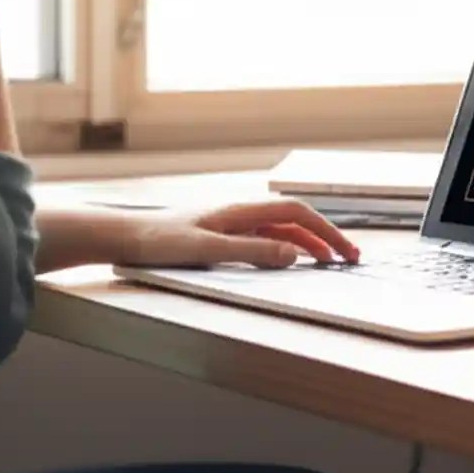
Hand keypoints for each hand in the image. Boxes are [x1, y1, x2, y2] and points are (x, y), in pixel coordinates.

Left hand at [120, 200, 361, 269]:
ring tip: (328, 262)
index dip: (326, 230)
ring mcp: (232, 222)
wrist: (123, 236)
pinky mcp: (222, 234)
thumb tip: (294, 253)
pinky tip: (290, 259)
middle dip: (325, 237)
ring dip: (308, 243)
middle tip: (349, 259)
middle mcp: (241, 212)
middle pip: (295, 219)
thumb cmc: (158, 241)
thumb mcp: (207, 249)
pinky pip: (265, 237)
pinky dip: (286, 246)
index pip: (297, 212)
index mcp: (241, 209)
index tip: (345, 251)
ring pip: (282, 229)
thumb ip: (252, 250)